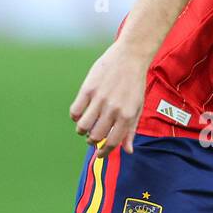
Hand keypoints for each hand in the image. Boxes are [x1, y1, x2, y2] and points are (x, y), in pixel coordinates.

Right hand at [69, 41, 147, 155]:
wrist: (130, 57)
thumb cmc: (135, 84)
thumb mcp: (137, 108)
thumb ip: (131, 130)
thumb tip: (127, 151)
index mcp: (126, 116)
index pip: (112, 142)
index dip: (104, 152)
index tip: (99, 155)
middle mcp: (113, 109)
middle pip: (95, 136)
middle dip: (92, 141)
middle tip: (92, 138)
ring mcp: (100, 99)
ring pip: (82, 126)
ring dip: (81, 131)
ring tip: (84, 128)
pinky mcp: (88, 88)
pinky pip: (75, 111)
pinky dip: (75, 117)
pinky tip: (80, 115)